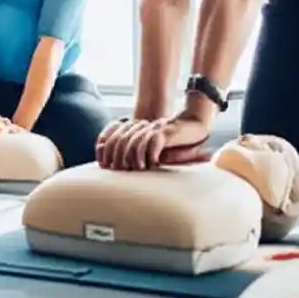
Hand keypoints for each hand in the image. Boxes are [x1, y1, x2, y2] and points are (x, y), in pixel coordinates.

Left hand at [94, 115, 209, 170]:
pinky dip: (151, 154)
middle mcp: (140, 126)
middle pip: (120, 140)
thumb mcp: (149, 149)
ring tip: (139, 169)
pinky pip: (153, 141)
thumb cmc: (171, 143)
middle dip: (118, 158)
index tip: (105, 166)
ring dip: (134, 157)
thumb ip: (136, 155)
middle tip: (122, 172)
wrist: (193, 126)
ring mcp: (152, 128)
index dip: (105, 151)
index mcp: (133, 129)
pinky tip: (153, 164)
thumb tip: (120, 169)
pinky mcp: (166, 131)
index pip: (110, 136)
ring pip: (135, 142)